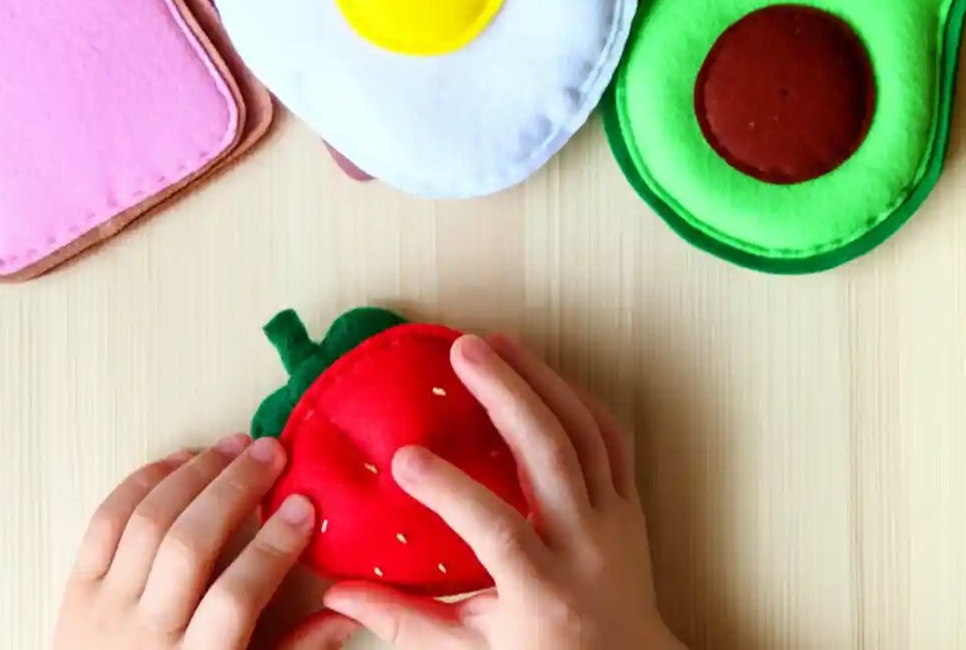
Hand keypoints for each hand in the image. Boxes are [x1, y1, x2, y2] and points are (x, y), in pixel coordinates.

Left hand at [54, 436, 356, 649]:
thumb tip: (348, 612)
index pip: (236, 597)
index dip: (273, 547)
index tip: (305, 505)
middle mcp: (146, 631)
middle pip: (189, 545)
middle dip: (234, 489)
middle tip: (272, 452)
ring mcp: (106, 606)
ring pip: (148, 522)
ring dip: (194, 473)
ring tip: (234, 445)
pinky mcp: (77, 587)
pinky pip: (105, 522)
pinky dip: (142, 481)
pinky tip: (179, 461)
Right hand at [324, 334, 683, 649]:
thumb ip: (407, 622)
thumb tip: (336, 594)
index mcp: (543, 591)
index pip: (498, 531)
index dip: (452, 491)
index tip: (404, 457)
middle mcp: (585, 548)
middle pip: (554, 456)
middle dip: (508, 395)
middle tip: (463, 351)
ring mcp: (614, 520)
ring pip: (586, 434)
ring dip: (542, 380)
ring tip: (496, 343)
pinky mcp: (629, 504)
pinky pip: (611, 438)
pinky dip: (578, 398)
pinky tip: (541, 372)